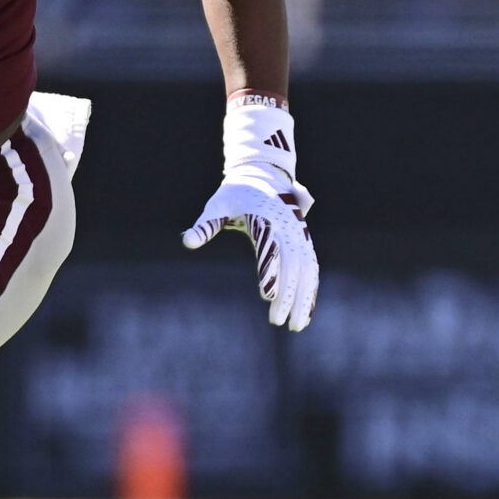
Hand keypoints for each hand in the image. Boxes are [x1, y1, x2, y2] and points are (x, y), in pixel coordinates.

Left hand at [181, 94, 317, 331]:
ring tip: (297, 326)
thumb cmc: (236, 192)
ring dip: (305, 298)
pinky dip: (310, 289)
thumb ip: (206, 225)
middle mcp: (289, 227)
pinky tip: (306, 311)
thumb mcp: (218, 204)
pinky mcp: (304, 241)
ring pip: (308, 269)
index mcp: (268, 218)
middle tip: (278, 322)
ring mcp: (300, 234)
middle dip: (289, 295)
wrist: (264, 173)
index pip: (272, 250)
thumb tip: (188, 241)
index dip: (272, 273)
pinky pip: (311, 267)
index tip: (268, 297)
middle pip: (295, 265)